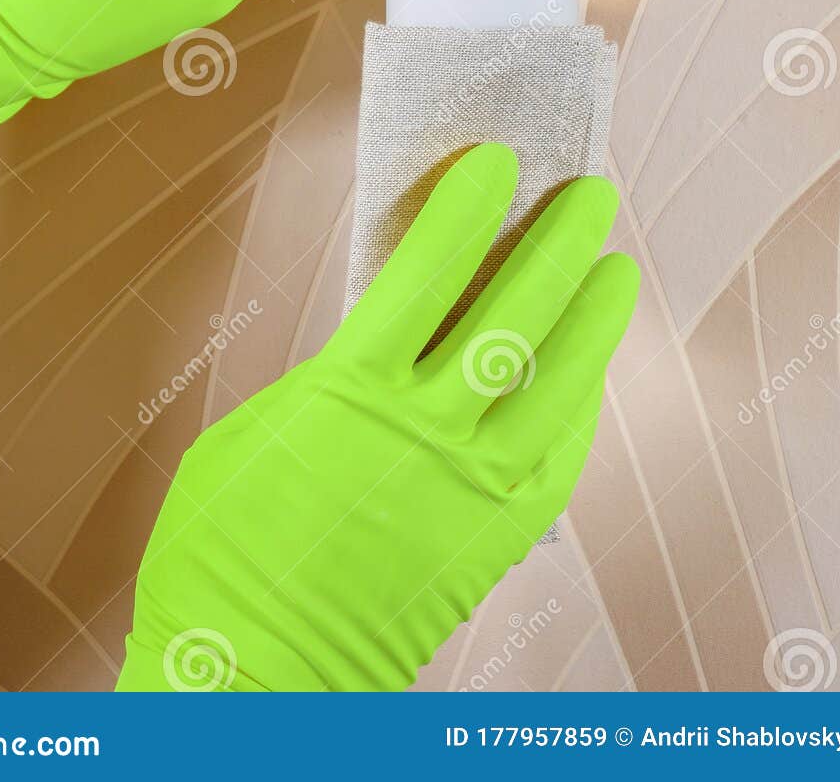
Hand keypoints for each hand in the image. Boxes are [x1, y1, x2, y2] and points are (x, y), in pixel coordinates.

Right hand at [117, 145, 638, 691]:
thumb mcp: (255, 431)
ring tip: (617, 270)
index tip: (495, 161)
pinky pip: (557, 464)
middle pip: (516, 314)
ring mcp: (469, 490)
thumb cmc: (222, 551)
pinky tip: (589, 378)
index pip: (429, 271)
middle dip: (560, 243)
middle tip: (593, 193)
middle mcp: (426, 432)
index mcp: (352, 392)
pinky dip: (579, 411)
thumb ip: (329, 376)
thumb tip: (384, 333)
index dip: (467, 207)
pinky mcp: (490, 543)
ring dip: (594, 320)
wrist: (251, 678)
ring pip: (557, 386)